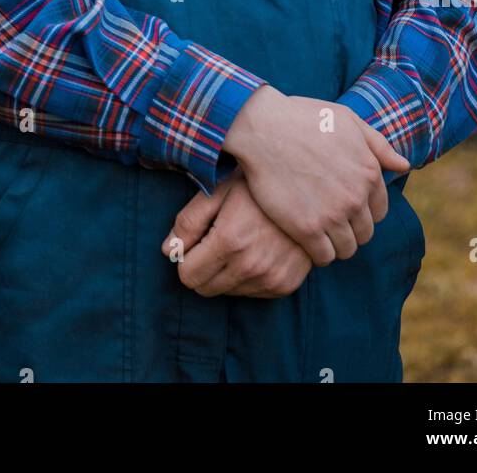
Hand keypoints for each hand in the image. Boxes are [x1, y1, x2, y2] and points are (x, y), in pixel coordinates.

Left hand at [161, 165, 313, 297]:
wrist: (308, 189)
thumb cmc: (257, 184)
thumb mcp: (218, 190)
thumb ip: (188, 221)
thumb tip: (168, 251)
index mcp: (230, 241)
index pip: (188, 276)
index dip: (186, 258)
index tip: (197, 240)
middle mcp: (250, 266)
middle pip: (205, 289)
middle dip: (204, 268)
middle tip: (217, 239)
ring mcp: (271, 278)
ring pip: (228, 292)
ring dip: (227, 273)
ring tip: (241, 240)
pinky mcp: (286, 284)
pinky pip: (252, 293)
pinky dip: (249, 277)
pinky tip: (258, 249)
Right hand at [223, 87, 410, 266]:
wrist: (262, 128)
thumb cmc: (302, 118)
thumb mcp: (347, 120)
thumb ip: (378, 145)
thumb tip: (404, 165)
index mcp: (369, 172)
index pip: (379, 210)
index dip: (362, 210)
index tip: (344, 206)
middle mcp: (356, 197)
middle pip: (365, 233)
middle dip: (351, 229)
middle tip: (329, 220)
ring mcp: (332, 215)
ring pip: (347, 249)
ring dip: (336, 244)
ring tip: (318, 232)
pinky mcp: (306, 229)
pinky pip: (324, 257)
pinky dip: (318, 253)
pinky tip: (306, 239)